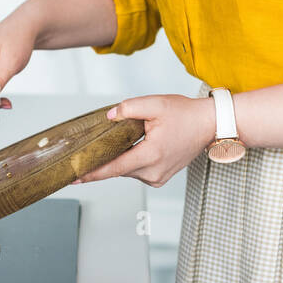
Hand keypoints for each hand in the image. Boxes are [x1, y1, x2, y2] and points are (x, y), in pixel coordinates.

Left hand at [75, 94, 215, 187]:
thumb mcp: (155, 104)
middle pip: (118, 168)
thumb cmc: (185, 114)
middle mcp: (153, 172)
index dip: (91, 172)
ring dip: (121, 156)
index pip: (113, 168)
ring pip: (127, 169)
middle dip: (104, 158)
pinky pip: (137, 171)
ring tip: (126, 139)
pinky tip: (135, 146)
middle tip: (88, 149)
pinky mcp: (160, 178)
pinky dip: (132, 160)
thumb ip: (128, 108)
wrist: (209, 125)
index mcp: (151, 155)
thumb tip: (109, 117)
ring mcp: (158, 177)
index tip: (73, 177)